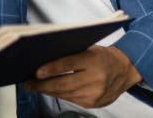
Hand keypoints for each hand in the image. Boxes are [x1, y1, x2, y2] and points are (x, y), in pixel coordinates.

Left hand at [23, 45, 141, 107]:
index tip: (37, 72)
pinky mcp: (94, 103)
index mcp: (93, 59)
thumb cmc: (102, 57)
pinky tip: (50, 91)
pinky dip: (59, 95)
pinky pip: (71, 100)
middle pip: (64, 84)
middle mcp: (96, 78)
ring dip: (48, 91)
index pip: (69, 64)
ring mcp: (95, 93)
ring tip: (34, 87)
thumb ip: (70, 54)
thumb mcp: (88, 48)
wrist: (124, 70)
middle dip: (43, 85)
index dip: (52, 68)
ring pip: (66, 94)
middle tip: (28, 84)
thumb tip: (44, 60)